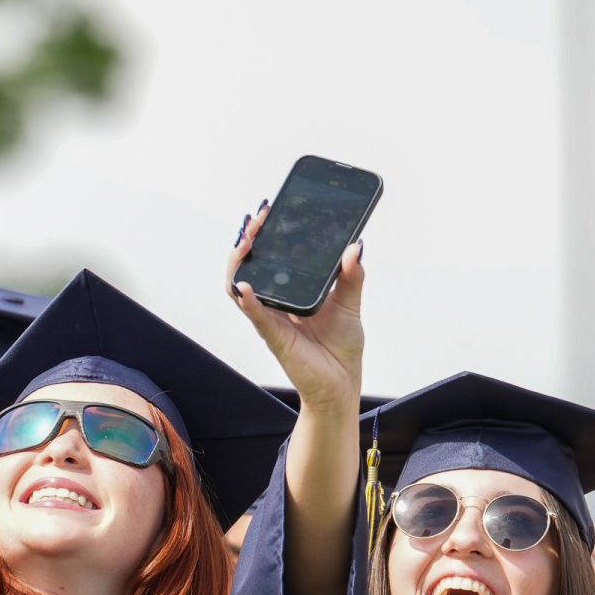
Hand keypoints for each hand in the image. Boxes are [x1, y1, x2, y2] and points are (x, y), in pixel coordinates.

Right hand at [224, 202, 364, 415]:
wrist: (342, 383)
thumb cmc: (342, 347)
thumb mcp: (351, 303)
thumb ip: (352, 275)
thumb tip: (356, 245)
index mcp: (292, 291)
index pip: (271, 257)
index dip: (266, 234)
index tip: (270, 211)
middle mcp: (276, 303)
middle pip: (249, 267)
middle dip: (248, 240)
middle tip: (256, 221)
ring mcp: (271, 320)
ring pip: (241, 288)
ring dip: (239, 264)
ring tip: (245, 244)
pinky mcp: (275, 338)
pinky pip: (256, 317)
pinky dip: (249, 302)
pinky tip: (245, 287)